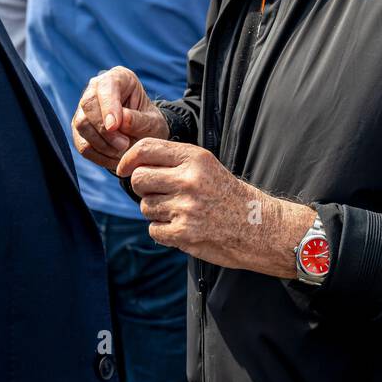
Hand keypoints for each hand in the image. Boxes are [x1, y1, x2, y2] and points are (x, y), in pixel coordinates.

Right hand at [71, 66, 168, 171]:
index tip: (115, 126)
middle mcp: (96, 89)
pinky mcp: (79, 130)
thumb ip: (139, 120)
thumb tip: (120, 121)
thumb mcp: (153, 121)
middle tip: (124, 145)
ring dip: (102, 144)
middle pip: (88, 104)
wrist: (144, 137)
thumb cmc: (149, 123)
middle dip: (104, 129)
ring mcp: (84, 109)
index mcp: (119, 78)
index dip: (108, 106)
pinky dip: (98, 155)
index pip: (106, 86)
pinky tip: (114, 159)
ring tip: (123, 151)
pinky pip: (82, 144)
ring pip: (81, 125)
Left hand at [118, 139, 315, 276]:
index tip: (123, 168)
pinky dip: (163, 231)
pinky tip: (183, 227)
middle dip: (142, 188)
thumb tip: (131, 163)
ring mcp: (186, 208)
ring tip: (180, 211)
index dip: (128, 159)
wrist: (258, 225)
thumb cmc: (226, 193)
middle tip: (158, 193)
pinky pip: (154, 229)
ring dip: (156, 211)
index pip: (146, 148)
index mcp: (195, 158)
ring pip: (145, 206)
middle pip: (139, 179)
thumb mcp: (205, 165)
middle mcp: (189, 180)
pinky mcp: (184, 233)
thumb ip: (172, 161)